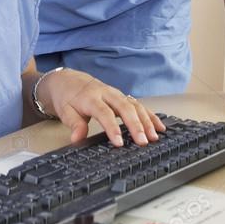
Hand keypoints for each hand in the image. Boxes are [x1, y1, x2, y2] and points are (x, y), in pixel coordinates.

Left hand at [36, 69, 165, 145]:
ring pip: (135, 105)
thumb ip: (74, 124)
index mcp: (91, 98)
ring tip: (154, 136)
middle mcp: (107, 93)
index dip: (113, 128)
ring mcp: (117, 94)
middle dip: (136, 125)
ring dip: (146, 121)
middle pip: (125, 108)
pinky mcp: (122, 96)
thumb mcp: (64, 111)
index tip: (119, 143)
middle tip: (143, 141)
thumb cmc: (67, 96)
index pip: (104, 113)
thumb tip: (77, 139)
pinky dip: (150, 115)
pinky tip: (160, 126)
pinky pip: (139, 105)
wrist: (68, 80)